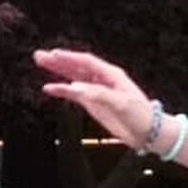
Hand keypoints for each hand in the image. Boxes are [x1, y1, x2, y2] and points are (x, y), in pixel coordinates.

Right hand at [32, 47, 156, 149]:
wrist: (147, 132)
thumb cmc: (140, 115)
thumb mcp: (121, 103)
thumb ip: (98, 95)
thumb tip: (76, 88)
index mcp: (111, 75)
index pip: (86, 62)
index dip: (70, 57)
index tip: (55, 54)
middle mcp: (102, 80)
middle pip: (76, 66)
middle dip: (58, 61)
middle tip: (40, 56)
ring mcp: (96, 91)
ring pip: (73, 78)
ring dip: (57, 72)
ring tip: (41, 64)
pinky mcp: (93, 104)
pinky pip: (74, 95)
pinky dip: (62, 91)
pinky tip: (50, 88)